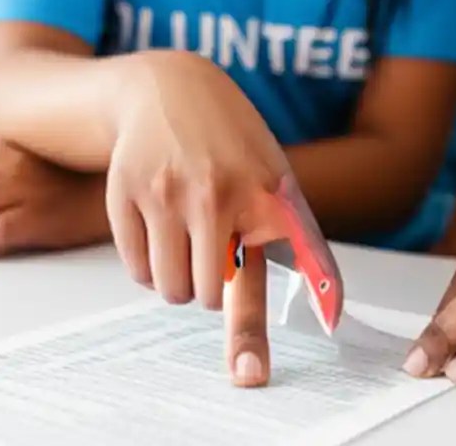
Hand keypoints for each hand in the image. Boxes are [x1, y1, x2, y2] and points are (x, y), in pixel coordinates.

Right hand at [109, 52, 310, 386]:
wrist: (170, 86)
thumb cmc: (231, 142)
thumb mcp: (273, 175)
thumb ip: (291, 239)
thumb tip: (329, 312)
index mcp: (267, 195)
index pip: (291, 260)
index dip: (292, 309)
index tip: (258, 368)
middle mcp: (218, 195)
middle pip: (209, 299)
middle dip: (210, 286)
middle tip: (211, 248)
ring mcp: (168, 193)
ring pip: (170, 290)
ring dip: (178, 282)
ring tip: (185, 239)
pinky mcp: (126, 193)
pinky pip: (137, 270)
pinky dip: (147, 265)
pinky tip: (157, 225)